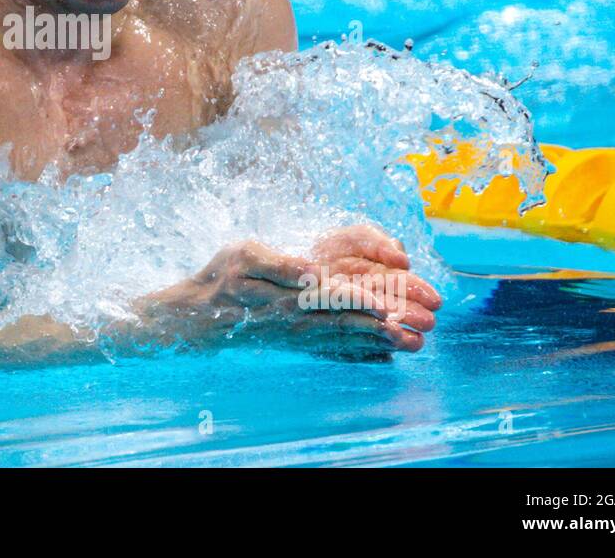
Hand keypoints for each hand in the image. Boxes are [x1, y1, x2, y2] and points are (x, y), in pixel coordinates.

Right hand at [143, 225, 441, 358]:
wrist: (199, 313)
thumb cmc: (222, 276)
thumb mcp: (243, 256)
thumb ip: (279, 264)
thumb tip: (311, 273)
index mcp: (284, 295)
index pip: (328, 297)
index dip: (358, 301)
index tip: (386, 304)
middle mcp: (294, 321)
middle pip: (344, 324)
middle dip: (380, 328)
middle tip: (415, 330)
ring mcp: (296, 336)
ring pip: (343, 340)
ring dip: (377, 344)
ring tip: (410, 344)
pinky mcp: (296, 343)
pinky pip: (332, 352)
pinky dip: (358, 354)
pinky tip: (382, 357)